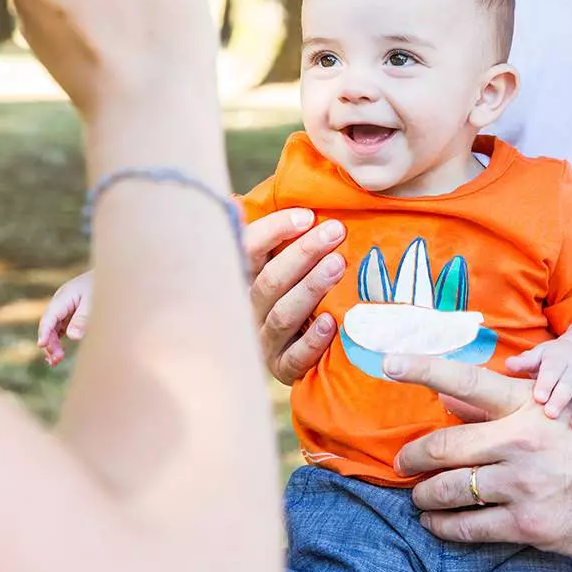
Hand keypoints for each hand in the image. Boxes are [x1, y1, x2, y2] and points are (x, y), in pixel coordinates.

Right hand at [38, 271, 93, 365]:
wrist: (110, 276)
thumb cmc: (101, 287)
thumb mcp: (93, 302)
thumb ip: (83, 318)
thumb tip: (72, 336)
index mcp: (63, 297)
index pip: (50, 317)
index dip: (45, 331)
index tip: (41, 344)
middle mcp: (60, 304)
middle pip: (49, 326)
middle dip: (50, 343)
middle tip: (57, 359)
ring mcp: (63, 310)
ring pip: (53, 330)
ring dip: (53, 345)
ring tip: (56, 361)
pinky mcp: (69, 316)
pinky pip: (60, 331)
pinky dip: (58, 342)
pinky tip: (58, 356)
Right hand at [246, 209, 346, 384]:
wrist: (292, 352)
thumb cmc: (288, 292)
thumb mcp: (274, 263)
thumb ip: (267, 236)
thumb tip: (233, 202)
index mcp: (244, 279)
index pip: (247, 250)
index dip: (274, 231)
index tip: (307, 215)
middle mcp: (249, 309)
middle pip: (270, 280)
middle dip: (303, 253)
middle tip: (336, 232)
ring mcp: (264, 341)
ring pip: (283, 314)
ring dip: (311, 287)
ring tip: (338, 265)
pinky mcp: (282, 369)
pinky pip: (295, 357)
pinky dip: (312, 340)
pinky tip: (331, 322)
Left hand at [385, 355, 571, 561]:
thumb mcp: (555, 414)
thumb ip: (502, 409)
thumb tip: (450, 401)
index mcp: (526, 406)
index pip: (465, 380)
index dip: (422, 369)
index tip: (388, 363)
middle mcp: (520, 440)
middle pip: (442, 445)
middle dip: (411, 458)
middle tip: (401, 462)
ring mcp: (523, 484)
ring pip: (449, 490)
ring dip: (425, 496)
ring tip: (419, 497)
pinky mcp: (528, 523)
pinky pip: (469, 526)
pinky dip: (445, 526)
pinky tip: (438, 524)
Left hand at [506, 339, 571, 430]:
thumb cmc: (553, 361)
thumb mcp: (539, 356)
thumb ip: (524, 362)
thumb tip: (508, 364)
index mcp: (559, 359)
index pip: (552, 370)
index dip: (546, 383)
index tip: (538, 397)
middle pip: (570, 383)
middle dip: (562, 398)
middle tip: (550, 414)